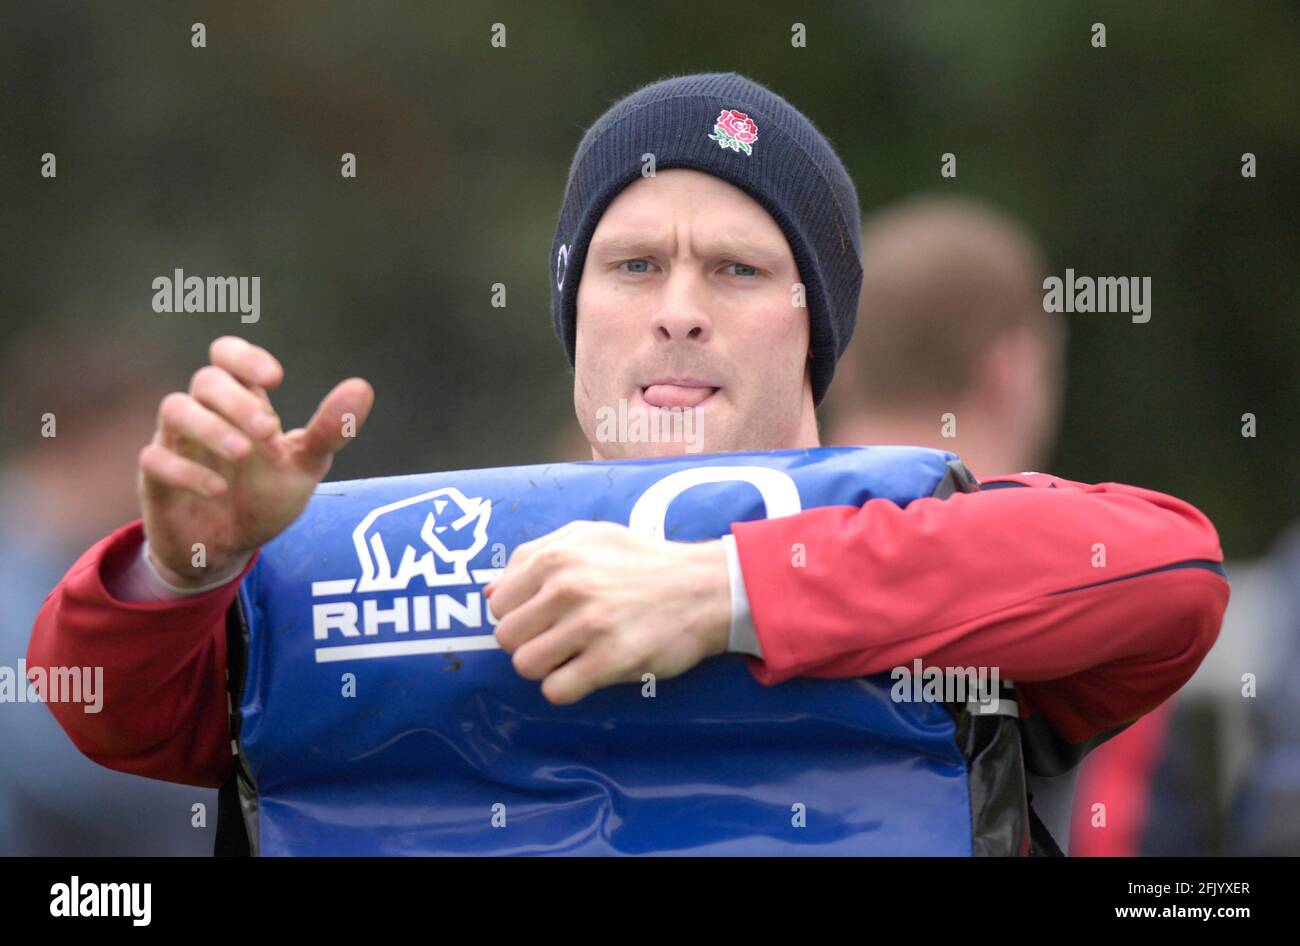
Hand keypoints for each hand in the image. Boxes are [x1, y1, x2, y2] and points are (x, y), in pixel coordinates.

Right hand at [137, 335, 373, 587]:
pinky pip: (154, 460)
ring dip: (210, 427)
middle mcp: (205, 416)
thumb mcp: (305, 465)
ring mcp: (176, 445)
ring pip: (174, 408)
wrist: (228, 549)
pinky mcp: (154, 480)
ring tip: (244, 452)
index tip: (274, 377)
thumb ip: (330, 430)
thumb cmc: (264, 497)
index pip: (227, 355)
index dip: (245, 356)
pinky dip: (186, 471)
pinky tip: (218, 489)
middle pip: (206, 380)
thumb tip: (362, 387)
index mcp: (241, 404)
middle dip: (237, 400)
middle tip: (268, 431)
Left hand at [486, 521, 731, 703]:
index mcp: (556, 556)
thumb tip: (489, 593)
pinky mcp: (611, 660)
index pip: (499, 603)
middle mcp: (567, 587)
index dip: (518, 614)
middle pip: (506, 637)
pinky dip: (566, 688)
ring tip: (573, 656)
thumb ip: (535, 555)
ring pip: (525, 666)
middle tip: (558, 638)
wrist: (705, 588)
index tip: (543, 617)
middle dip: (528, 642)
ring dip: (546, 667)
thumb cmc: (643, 561)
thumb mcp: (589, 537)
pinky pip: (556, 691)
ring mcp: (589, 625)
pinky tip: (587, 672)